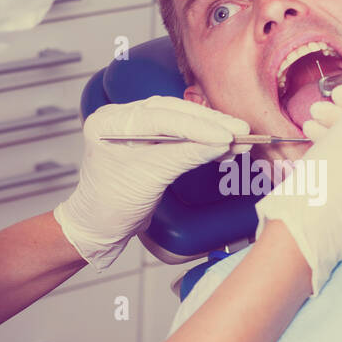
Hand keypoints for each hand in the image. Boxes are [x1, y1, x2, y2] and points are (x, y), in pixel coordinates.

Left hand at [55, 96, 250, 269]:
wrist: (100, 228)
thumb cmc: (111, 206)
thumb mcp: (149, 179)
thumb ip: (184, 156)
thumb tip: (220, 143)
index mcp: (110, 122)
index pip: (161, 116)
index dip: (197, 125)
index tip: (226, 135)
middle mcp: (121, 119)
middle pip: (173, 112)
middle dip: (209, 123)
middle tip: (241, 130)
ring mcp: (136, 129)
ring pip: (180, 121)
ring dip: (211, 130)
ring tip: (240, 138)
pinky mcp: (150, 142)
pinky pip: (180, 135)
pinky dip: (203, 141)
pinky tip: (224, 146)